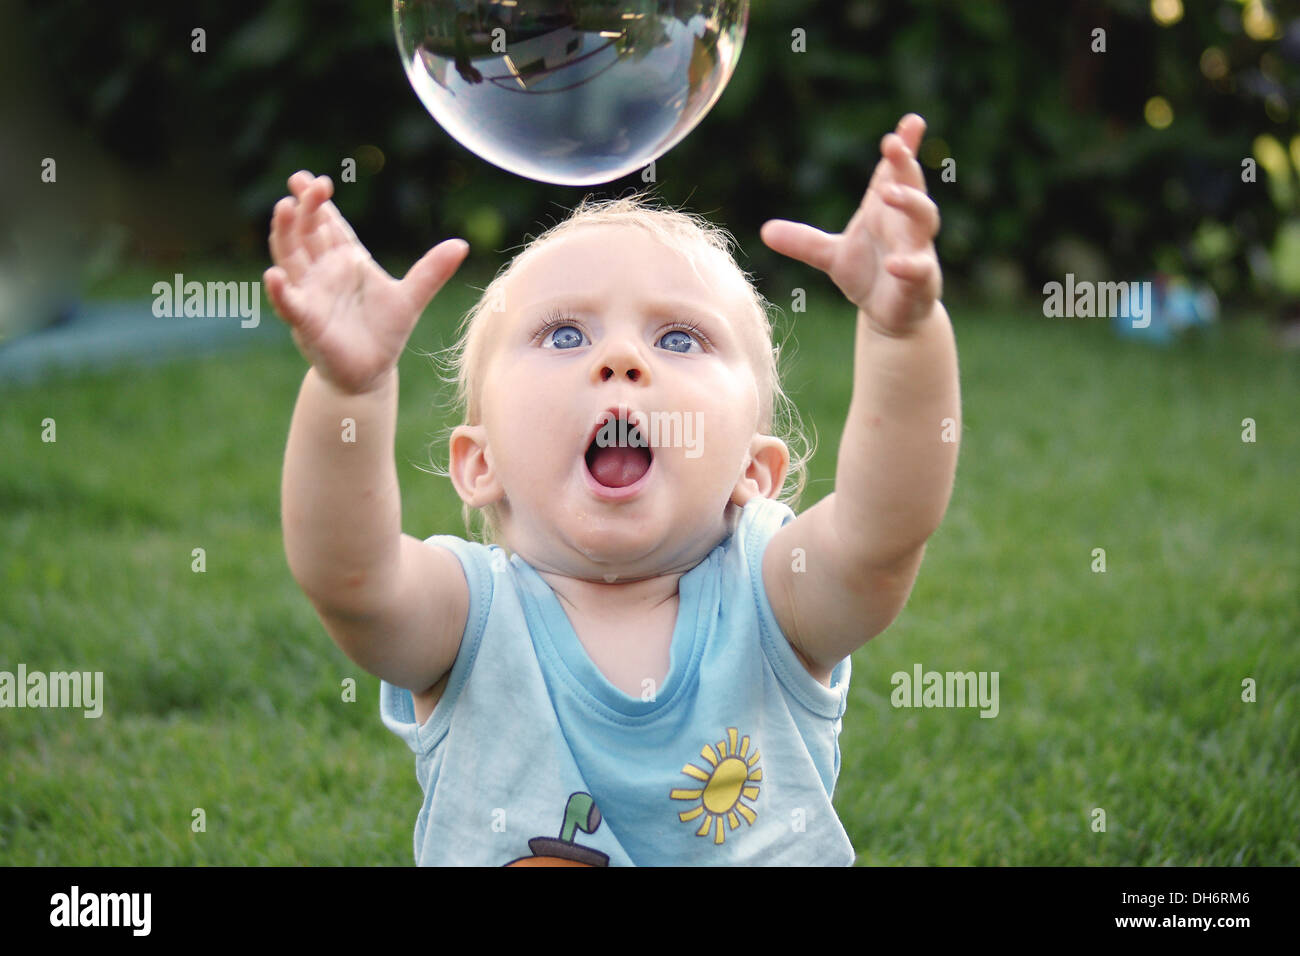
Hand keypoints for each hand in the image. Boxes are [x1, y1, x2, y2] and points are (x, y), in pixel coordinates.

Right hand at [264, 171, 469, 394]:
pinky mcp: (306, 322)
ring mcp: (310, 294)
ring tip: (283, 207)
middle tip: (306, 184)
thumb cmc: (386, 332)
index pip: (328, 224)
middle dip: (304, 208)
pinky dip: (280, 291)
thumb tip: (462, 244)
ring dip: (284, 234)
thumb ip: (432, 271)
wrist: (371, 373)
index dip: (318, 201)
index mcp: (345, 260)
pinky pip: (289, 304)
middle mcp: (322, 272)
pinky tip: (274, 276)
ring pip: (290, 258)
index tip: (311, 178)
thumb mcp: (411, 298)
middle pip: (306, 232)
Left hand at [760, 114, 941, 335]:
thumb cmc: (868, 275)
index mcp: (885, 211)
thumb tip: (764, 231)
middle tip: (892, 146)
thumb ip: (803, 241)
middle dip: (905, 165)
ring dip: (910, 203)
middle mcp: (905, 224)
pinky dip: (909, 265)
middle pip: (913, 186)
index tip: (911, 122)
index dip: (905, 147)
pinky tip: (894, 263)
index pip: (896, 172)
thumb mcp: (830, 256)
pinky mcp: (921, 280)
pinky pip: (919, 268)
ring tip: (887, 193)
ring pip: (924, 219)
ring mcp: (917, 250)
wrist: (891, 315)